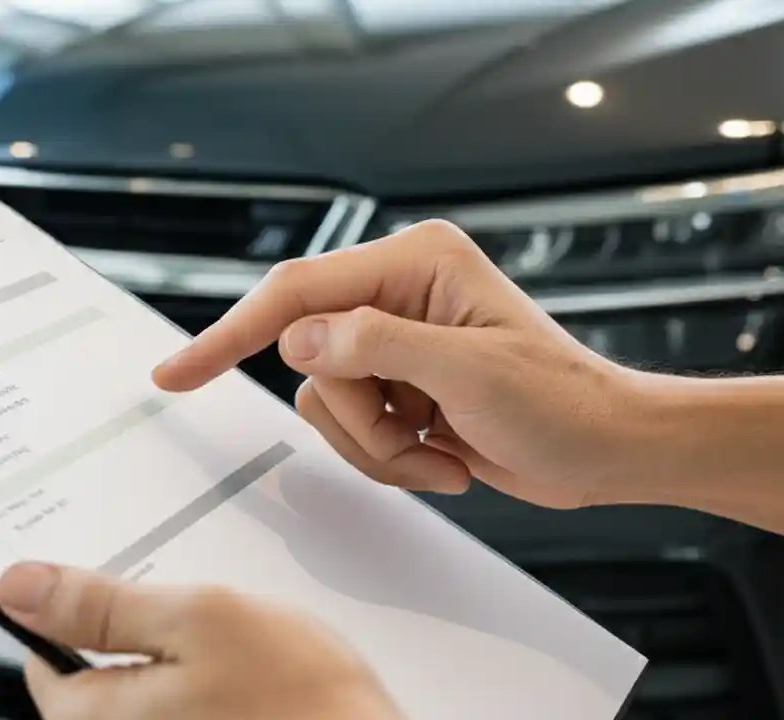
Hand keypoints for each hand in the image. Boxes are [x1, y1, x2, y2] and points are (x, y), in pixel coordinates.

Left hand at [0, 562, 401, 719]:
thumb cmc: (302, 699)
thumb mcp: (197, 620)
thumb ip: (101, 605)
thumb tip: (16, 587)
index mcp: (94, 719)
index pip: (43, 655)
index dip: (76, 606)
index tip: (116, 581)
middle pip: (92, 675)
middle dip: (134, 630)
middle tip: (196, 610)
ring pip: (140, 687)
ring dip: (173, 653)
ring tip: (234, 641)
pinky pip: (178, 704)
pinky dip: (200, 680)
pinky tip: (247, 671)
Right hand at [153, 220, 651, 508]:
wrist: (607, 452)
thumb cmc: (564, 403)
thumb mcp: (470, 373)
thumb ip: (377, 346)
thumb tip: (297, 337)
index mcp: (414, 264)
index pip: (296, 294)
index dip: (230, 334)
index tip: (176, 375)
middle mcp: (396, 293)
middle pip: (309, 360)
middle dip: (359, 419)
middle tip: (419, 431)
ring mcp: (394, 342)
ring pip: (324, 402)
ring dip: (378, 446)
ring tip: (441, 449)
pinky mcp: (397, 384)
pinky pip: (349, 427)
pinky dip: (390, 457)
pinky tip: (445, 454)